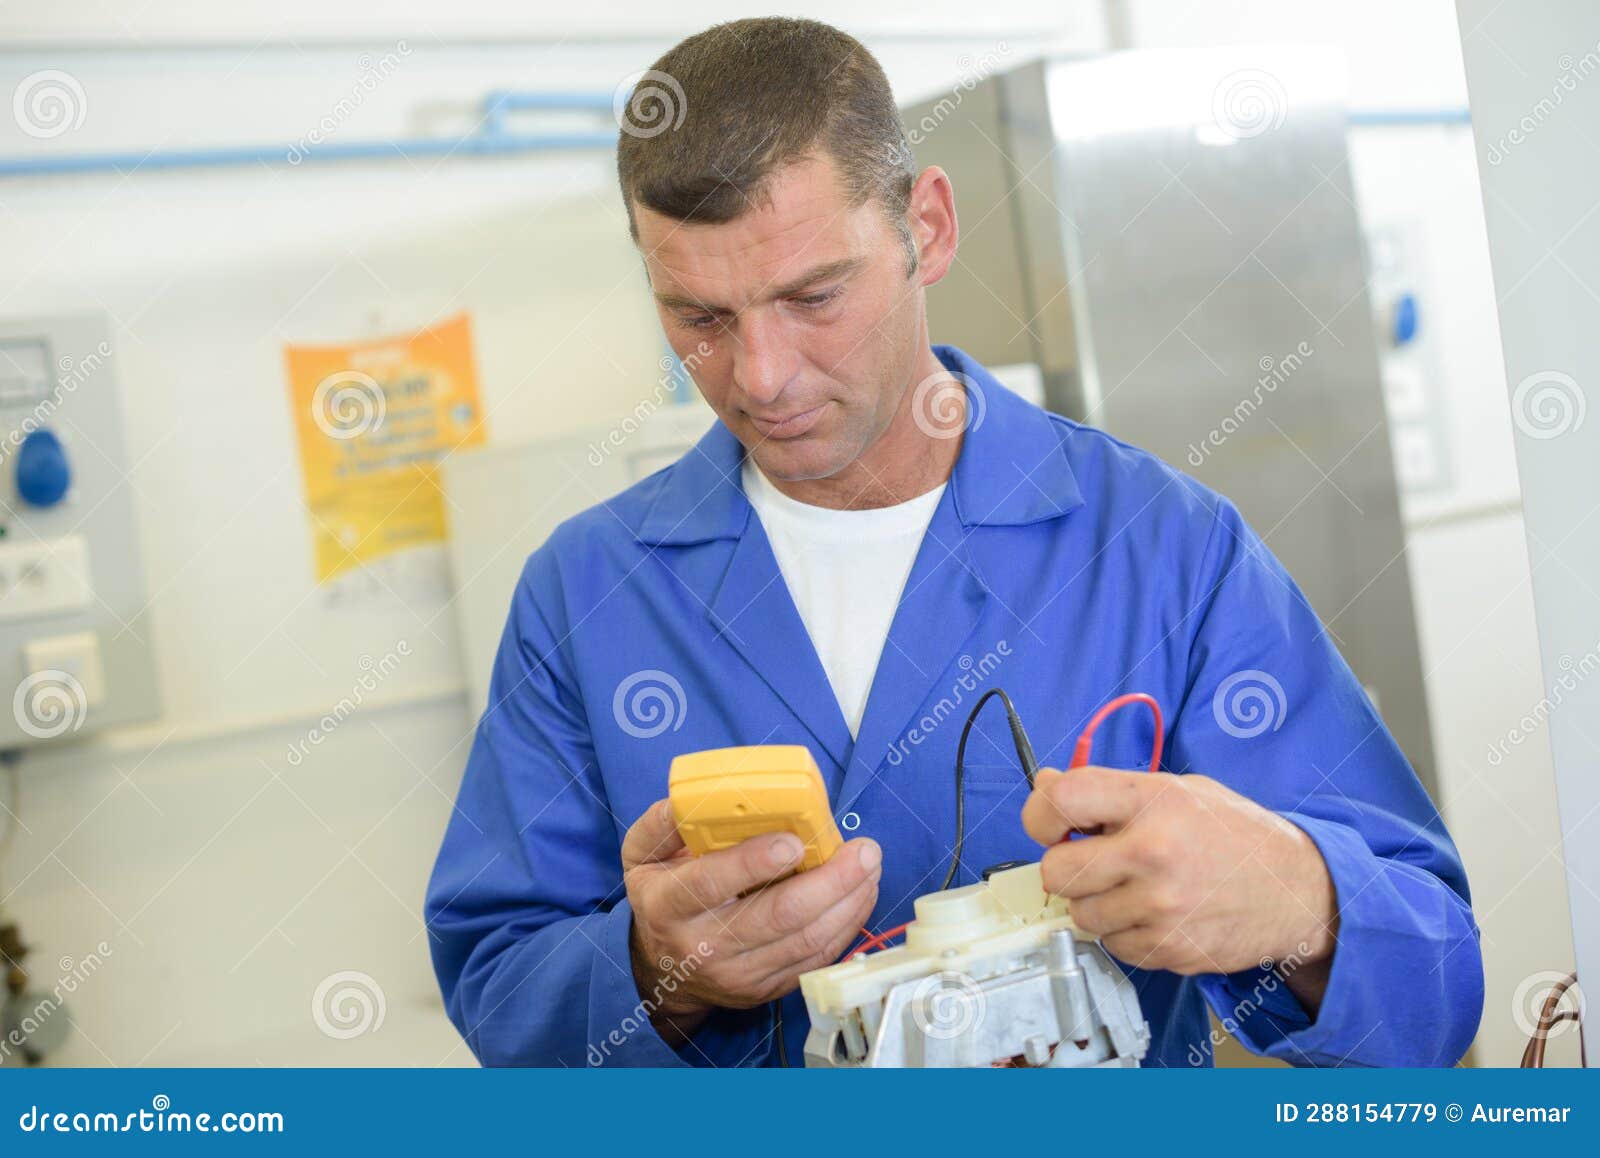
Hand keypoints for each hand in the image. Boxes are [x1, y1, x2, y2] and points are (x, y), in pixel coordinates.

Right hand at [621, 798, 881, 1043]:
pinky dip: (847, 924)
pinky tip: (860, 894)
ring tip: (869, 866)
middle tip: (862, 851)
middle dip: (830, 882)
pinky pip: (817, 958)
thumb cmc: (662, 897)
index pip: (711, 883)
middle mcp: (705, 946)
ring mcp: (740, 974)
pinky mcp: (768, 989)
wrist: (662, 971)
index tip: (794, 841)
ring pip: (806, 940)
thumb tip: (707, 795)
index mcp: (669, 905)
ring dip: (848, 901)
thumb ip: (665, 822)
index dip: (753, 862)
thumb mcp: (644, 855)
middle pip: (777, 917)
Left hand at [1021, 767, 1336, 992]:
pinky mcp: (1170, 949)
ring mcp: (1161, 908)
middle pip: (1056, 871)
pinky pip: (1113, 946)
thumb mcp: (1178, 790)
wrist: (1297, 890)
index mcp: (1154, 801)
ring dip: (1096, 903)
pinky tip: (1156, 913)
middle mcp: (1154, 853)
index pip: (1062, 800)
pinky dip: (1125, 933)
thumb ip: (1110, 789)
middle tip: (1093, 862)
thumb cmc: (1235, 835)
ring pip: (1081, 915)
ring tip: (1134, 887)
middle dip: (1066, 868)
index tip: (1050, 824)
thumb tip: (1046, 786)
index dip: (1041, 813)